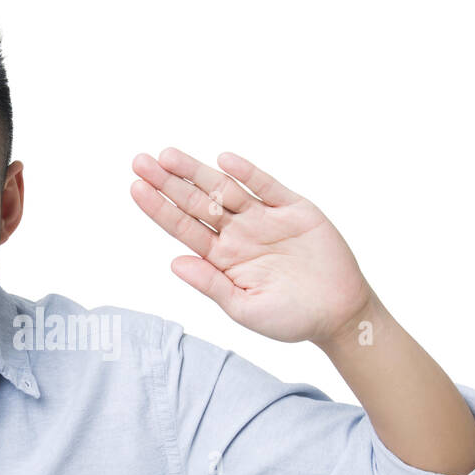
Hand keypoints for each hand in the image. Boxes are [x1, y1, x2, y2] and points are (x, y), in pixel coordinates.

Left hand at [131, 147, 373, 346]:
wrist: (340, 313)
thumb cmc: (291, 317)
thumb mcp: (244, 308)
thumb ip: (211, 285)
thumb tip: (174, 263)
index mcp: (223, 259)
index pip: (183, 228)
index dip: (159, 208)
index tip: (135, 188)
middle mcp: (239, 234)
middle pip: (197, 202)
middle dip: (168, 182)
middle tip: (139, 161)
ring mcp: (265, 219)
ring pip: (225, 189)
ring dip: (198, 172)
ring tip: (168, 156)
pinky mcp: (295, 209)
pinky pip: (267, 187)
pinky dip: (248, 173)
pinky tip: (224, 160)